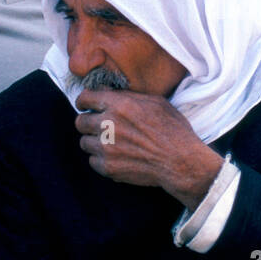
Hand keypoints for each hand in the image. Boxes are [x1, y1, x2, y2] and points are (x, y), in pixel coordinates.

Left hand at [75, 89, 222, 207]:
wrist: (180, 162)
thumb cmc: (173, 129)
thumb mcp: (155, 102)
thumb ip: (128, 97)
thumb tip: (106, 92)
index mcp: (119, 105)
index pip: (85, 98)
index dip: (83, 101)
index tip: (85, 105)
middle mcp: (108, 125)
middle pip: (80, 122)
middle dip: (87, 122)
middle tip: (98, 126)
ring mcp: (106, 148)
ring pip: (84, 142)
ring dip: (94, 142)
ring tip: (110, 143)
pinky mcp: (108, 167)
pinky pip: (93, 161)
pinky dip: (101, 159)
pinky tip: (116, 157)